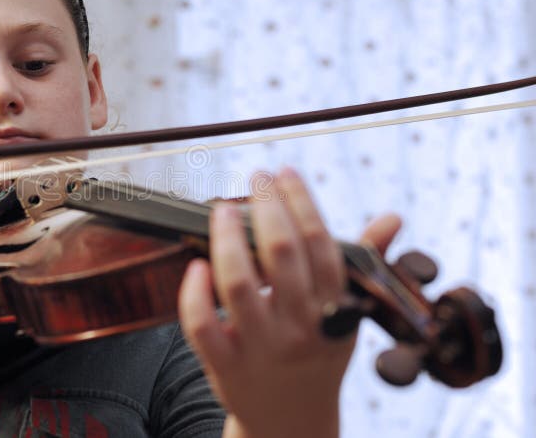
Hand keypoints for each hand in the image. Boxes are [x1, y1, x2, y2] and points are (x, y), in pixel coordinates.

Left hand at [178, 168, 400, 437]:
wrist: (292, 421)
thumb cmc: (317, 354)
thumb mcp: (346, 315)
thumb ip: (360, 263)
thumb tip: (392, 219)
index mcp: (335, 309)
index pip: (321, 244)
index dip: (300, 201)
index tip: (284, 173)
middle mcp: (301, 328)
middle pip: (280, 253)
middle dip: (266, 205)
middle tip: (256, 178)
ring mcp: (262, 349)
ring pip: (237, 282)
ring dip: (227, 238)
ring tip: (223, 210)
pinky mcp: (225, 366)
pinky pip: (202, 325)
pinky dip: (194, 292)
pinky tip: (196, 264)